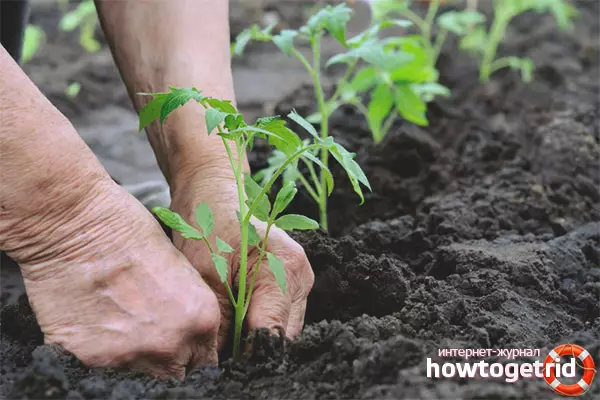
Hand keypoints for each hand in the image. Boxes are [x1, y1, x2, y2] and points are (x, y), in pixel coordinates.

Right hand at [8, 175, 219, 379]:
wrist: (77, 225)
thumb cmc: (131, 231)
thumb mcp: (181, 268)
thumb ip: (189, 308)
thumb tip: (188, 331)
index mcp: (201, 319)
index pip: (206, 360)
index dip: (192, 351)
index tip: (181, 344)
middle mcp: (170, 344)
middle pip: (175, 373)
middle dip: (167, 358)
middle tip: (149, 333)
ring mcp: (130, 355)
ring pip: (139, 373)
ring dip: (133, 354)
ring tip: (119, 321)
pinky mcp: (90, 358)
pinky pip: (101, 368)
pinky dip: (99, 350)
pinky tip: (94, 320)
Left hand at [170, 166, 314, 348]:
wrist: (213, 191)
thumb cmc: (207, 222)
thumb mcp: (206, 274)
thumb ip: (220, 321)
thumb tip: (220, 362)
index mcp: (285, 269)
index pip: (272, 333)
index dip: (247, 354)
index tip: (222, 361)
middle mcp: (301, 276)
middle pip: (282, 335)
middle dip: (252, 348)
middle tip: (220, 350)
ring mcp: (300, 279)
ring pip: (282, 329)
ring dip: (255, 336)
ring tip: (225, 333)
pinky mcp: (291, 282)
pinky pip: (278, 315)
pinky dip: (257, 323)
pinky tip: (235, 319)